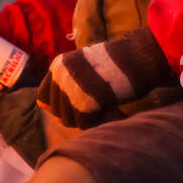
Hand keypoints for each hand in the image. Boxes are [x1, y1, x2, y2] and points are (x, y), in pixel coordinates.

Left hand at [35, 26, 171, 128]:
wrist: (139, 56)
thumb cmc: (118, 63)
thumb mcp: (85, 67)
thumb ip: (66, 83)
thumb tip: (42, 107)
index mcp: (58, 65)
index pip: (44, 97)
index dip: (61, 106)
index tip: (79, 107)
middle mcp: (60, 76)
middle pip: (58, 112)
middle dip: (77, 114)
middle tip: (99, 107)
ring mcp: (70, 89)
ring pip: (70, 121)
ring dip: (88, 119)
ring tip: (108, 108)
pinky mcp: (83, 103)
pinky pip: (85, 125)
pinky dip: (99, 122)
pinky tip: (113, 111)